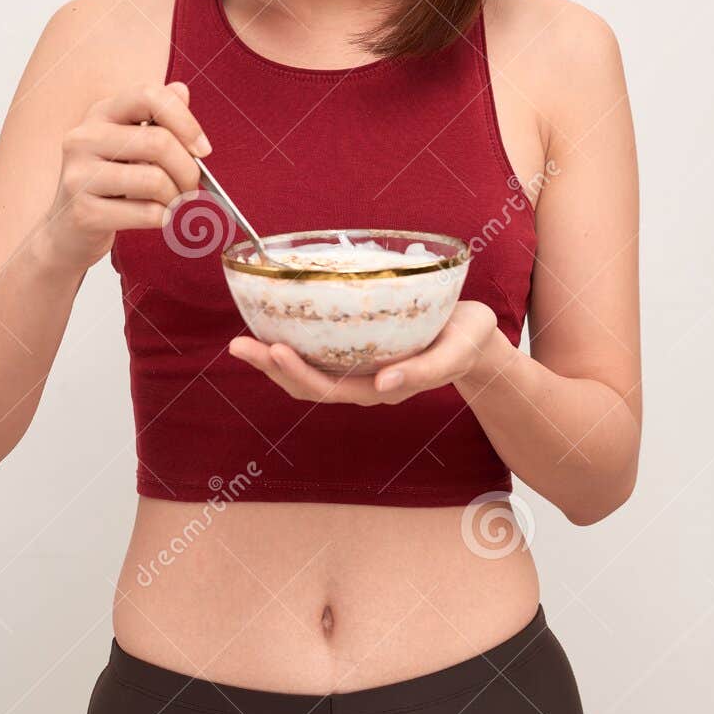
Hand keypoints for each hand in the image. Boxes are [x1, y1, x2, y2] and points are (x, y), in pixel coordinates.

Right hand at [37, 80, 212, 273]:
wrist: (67, 229)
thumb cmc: (109, 183)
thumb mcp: (130, 143)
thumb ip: (157, 117)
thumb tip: (182, 90)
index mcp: (101, 113)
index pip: (150, 95)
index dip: (186, 121)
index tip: (203, 149)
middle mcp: (84, 138)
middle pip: (159, 142)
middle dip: (188, 170)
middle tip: (191, 187)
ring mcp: (79, 175)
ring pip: (155, 180)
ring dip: (176, 197)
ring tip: (171, 202)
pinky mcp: (83, 212)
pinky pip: (146, 213)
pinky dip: (162, 218)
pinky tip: (155, 217)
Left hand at [227, 299, 500, 406]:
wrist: (475, 336)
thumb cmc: (466, 342)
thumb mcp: (452, 355)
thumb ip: (421, 373)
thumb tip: (382, 387)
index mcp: (382, 389)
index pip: (330, 389)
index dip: (298, 373)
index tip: (275, 348)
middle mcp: (363, 382)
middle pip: (308, 384)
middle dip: (271, 367)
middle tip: (238, 345)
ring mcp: (358, 367)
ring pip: (307, 371)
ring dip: (273, 359)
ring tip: (242, 341)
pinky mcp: (357, 348)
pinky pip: (318, 352)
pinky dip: (293, 341)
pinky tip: (272, 324)